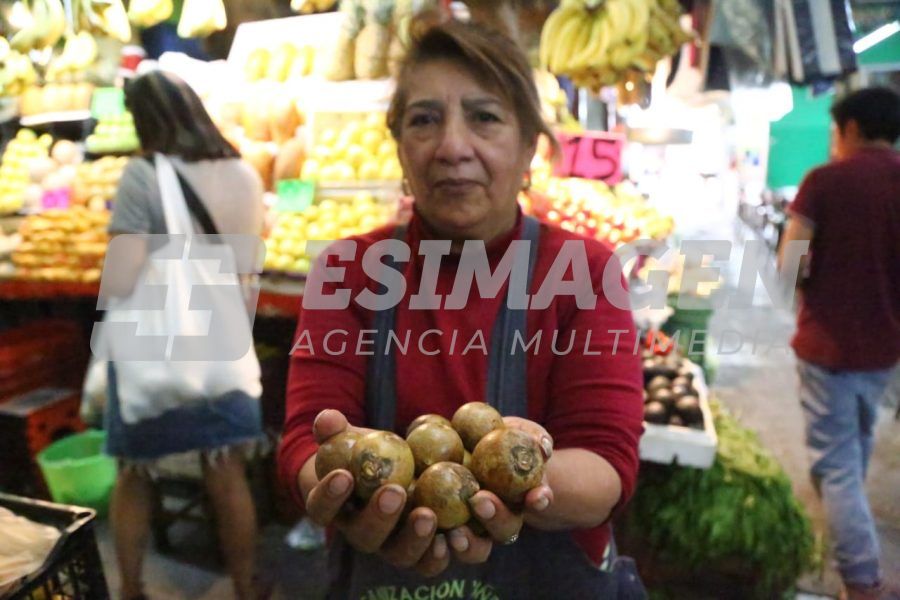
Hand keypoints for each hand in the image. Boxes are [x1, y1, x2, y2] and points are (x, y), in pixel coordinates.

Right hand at [299, 410, 450, 575]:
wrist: (394, 471)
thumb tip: (327, 418)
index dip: (330, 496)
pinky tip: (454, 536)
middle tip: (394, 492)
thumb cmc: (365, 451)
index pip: (322, 508)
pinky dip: (441, 553)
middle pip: (365, 537)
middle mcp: (364, 534)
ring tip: (427, 515)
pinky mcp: (423, 550)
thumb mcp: (349, 437)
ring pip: (400, 555)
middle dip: (379, 517)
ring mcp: (393, 546)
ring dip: (414, 539)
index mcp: (337, 509)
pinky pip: (430, 562)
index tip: (344, 474)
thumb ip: (335, 429)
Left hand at [443, 416, 554, 562]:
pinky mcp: (444, 530)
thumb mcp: (523, 432)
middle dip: (495, 518)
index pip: (537, 502)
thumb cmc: (506, 436)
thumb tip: (542, 445)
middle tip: (479, 499)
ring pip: (475, 548)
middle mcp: (502, 520)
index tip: (536, 495)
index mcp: (525, 498)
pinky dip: (435, 542)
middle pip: (504, 531)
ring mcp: (475, 529)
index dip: (539, 501)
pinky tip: (425, 529)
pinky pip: (441, 544)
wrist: (470, 446)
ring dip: (468, 544)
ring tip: (454, 533)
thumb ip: (535, 437)